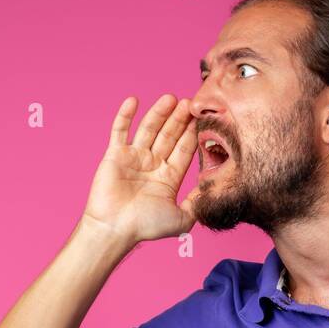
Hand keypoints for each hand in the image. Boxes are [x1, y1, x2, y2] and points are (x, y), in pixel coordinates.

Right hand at [80, 93, 199, 244]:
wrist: (115, 229)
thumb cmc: (146, 227)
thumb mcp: (182, 218)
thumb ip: (198, 203)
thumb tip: (214, 191)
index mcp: (169, 177)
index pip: (184, 150)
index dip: (192, 134)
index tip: (202, 118)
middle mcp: (153, 165)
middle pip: (169, 135)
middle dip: (179, 119)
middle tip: (189, 102)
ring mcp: (134, 158)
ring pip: (148, 129)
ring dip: (158, 113)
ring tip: (170, 98)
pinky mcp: (115, 155)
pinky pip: (120, 131)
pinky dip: (125, 115)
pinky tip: (134, 100)